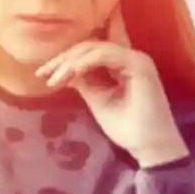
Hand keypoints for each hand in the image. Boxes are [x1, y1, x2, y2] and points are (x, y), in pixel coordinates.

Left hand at [34, 10, 188, 166]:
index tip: (44, 73)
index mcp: (124, 64)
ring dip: (70, 62)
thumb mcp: (98, 100)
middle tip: (42, 73)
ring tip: (53, 79)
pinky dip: (83, 63)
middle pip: (89, 46)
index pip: (92, 50)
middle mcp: (131, 56)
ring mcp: (136, 59)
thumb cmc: (129, 128)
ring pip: (94, 48)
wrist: (152, 147)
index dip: (67, 56)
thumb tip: (64, 72)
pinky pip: (104, 55)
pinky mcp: (138, 65)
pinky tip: (69, 75)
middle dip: (63, 58)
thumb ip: (85, 82)